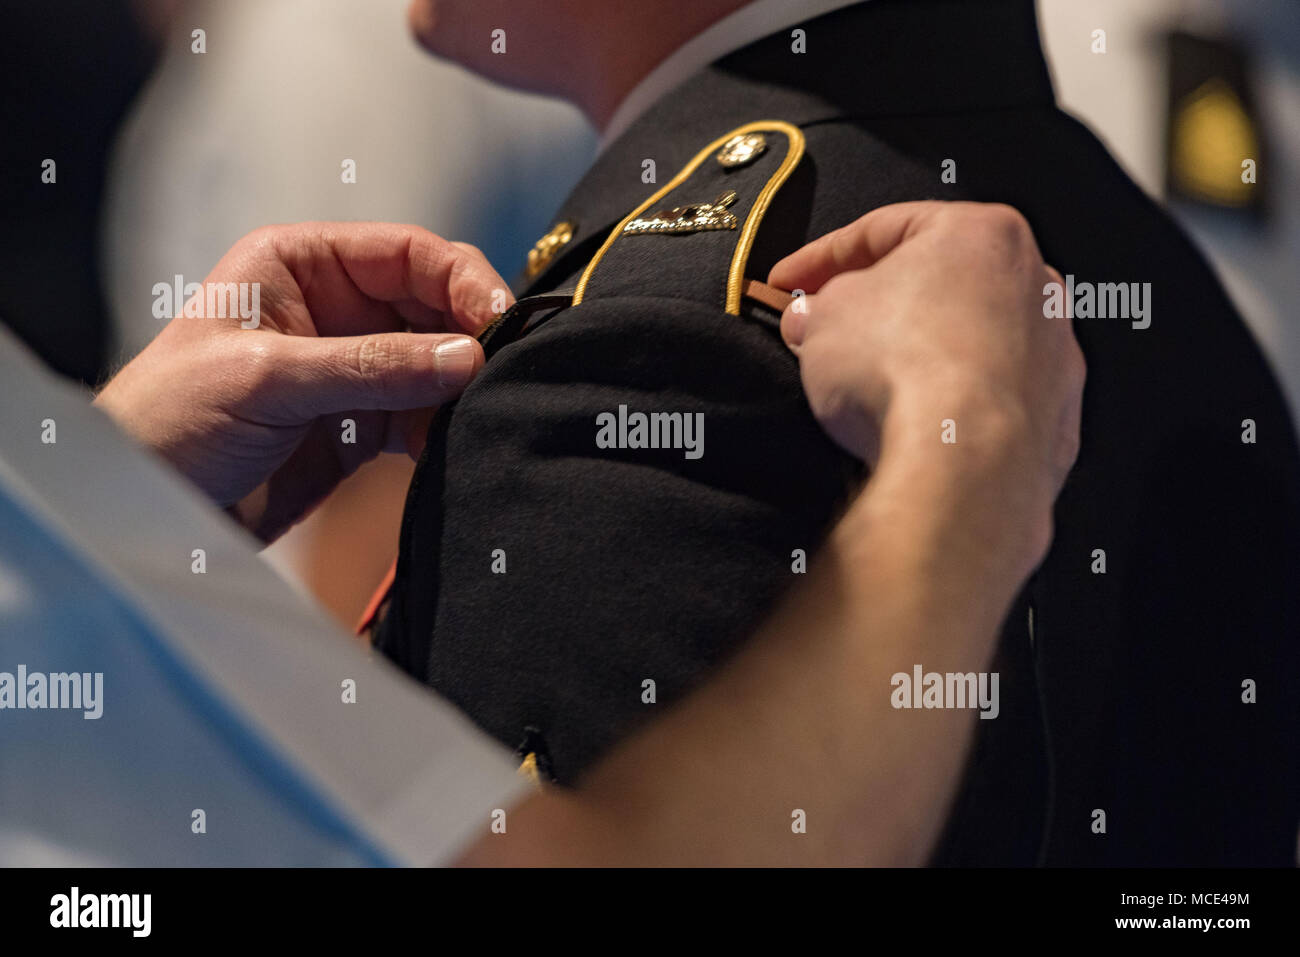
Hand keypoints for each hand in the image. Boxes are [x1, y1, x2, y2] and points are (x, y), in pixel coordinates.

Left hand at [95, 222, 512, 541]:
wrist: (145, 505)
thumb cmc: (172, 419)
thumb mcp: (268, 379)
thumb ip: (370, 366)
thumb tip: (466, 357)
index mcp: (302, 264)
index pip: (406, 254)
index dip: (462, 280)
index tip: (501, 318)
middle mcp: (336, 308)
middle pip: (433, 305)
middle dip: (471, 335)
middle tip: (506, 370)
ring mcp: (353, 368)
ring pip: (437, 363)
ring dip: (464, 388)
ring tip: (481, 414)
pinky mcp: (361, 425)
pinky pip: (424, 415)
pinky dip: (445, 430)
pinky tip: (451, 448)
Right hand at [769, 201, 1084, 569]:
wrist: (960, 459)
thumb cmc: (908, 373)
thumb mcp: (823, 317)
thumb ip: (819, 307)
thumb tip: (814, 319)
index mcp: (982, 232)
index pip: (883, 230)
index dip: (821, 258)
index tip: (792, 284)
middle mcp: (1032, 284)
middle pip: (936, 283)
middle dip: (876, 306)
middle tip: (827, 331)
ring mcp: (1052, 353)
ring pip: (968, 341)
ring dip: (919, 355)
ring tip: (868, 386)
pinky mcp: (1053, 416)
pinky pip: (990, 399)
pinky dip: (954, 405)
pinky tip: (916, 423)